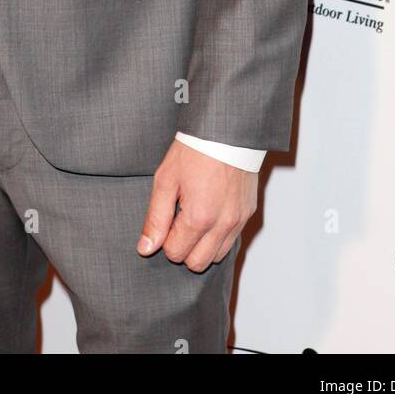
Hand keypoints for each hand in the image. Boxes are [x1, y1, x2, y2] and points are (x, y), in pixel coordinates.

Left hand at [137, 139, 257, 270]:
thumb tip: (146, 248)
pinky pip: (231, 240)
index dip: (165, 239)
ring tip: (194, 217)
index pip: (175, 253)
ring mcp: (238, 220)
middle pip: (197, 263)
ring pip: (217, 256)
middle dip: (183, 248)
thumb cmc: (195, 150)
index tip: (166, 219)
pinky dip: (218, 236)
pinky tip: (210, 213)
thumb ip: (156, 218)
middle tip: (178, 221)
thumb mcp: (166, 180)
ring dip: (202, 246)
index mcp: (199, 217)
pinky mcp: (248, 214)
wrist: (225, 130)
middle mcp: (223, 224)